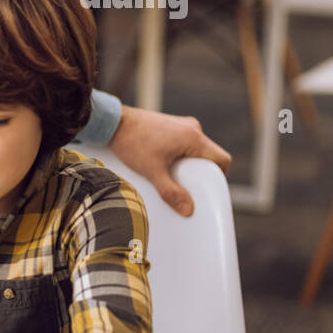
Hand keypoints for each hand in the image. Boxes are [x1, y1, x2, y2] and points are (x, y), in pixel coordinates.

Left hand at [106, 105, 230, 216]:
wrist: (112, 123)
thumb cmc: (131, 143)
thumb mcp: (152, 171)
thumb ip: (170, 192)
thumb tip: (188, 210)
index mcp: (194, 137)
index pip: (221, 159)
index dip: (217, 176)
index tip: (204, 188)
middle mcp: (192, 128)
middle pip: (208, 155)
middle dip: (199, 171)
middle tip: (184, 184)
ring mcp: (181, 124)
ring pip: (195, 149)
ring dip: (188, 162)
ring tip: (170, 172)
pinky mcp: (171, 124)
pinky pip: (184, 142)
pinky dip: (179, 154)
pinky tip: (162, 162)